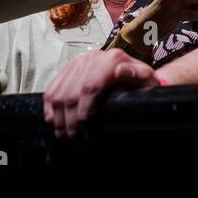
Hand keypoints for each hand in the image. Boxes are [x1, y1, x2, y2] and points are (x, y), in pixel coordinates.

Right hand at [43, 49, 159, 138]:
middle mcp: (93, 58)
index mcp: (113, 59)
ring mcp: (78, 62)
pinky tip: (55, 123)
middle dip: (71, 121)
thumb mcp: (147, 79)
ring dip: (59, 119)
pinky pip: (52, 90)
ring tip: (66, 135)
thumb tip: (121, 71)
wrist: (133, 73)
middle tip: (75, 139)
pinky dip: (50, 109)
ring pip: (58, 94)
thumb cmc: (141, 82)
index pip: (89, 87)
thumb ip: (139, 75)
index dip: (84, 112)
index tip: (86, 131)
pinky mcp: (68, 69)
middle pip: (71, 94)